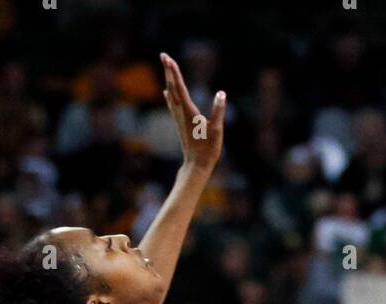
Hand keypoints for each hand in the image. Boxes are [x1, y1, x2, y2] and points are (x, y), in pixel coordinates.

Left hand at [161, 52, 224, 171]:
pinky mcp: (180, 124)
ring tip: (166, 68)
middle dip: (168, 71)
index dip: (174, 71)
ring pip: (171, 94)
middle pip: (172, 87)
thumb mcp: (217, 130)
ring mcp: (179, 118)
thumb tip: (221, 93)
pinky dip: (169, 94)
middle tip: (164, 55)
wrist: (196, 165)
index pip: (180, 86)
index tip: (168, 58)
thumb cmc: (208, 149)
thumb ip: (219, 110)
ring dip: (168, 80)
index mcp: (189, 111)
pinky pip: (172, 104)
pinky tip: (166, 92)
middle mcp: (180, 112)